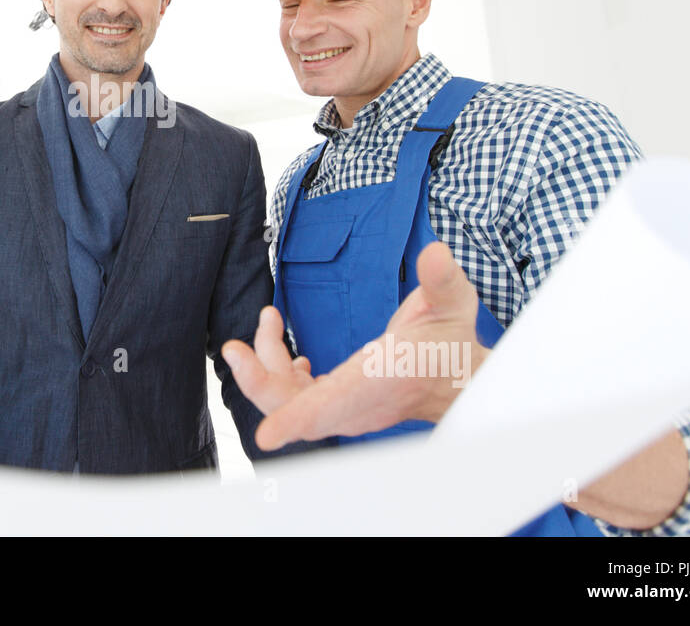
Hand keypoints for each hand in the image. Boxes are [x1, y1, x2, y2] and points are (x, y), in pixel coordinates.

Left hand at [226, 242, 487, 450]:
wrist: (456, 380)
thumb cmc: (451, 345)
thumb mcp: (453, 306)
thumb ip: (443, 281)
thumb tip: (435, 254)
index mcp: (382, 381)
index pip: (337, 405)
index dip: (300, 419)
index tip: (268, 435)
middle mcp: (357, 403)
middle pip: (297, 407)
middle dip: (258, 381)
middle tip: (234, 348)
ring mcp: (343, 406)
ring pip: (289, 400)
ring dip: (265, 365)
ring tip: (268, 319)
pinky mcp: (336, 400)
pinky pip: (296, 396)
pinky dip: (279, 371)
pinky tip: (286, 349)